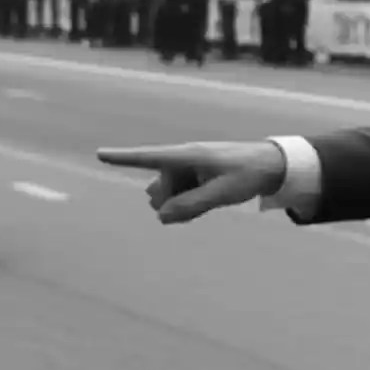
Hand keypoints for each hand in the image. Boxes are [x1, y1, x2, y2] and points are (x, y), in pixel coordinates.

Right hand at [97, 142, 287, 223]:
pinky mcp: (192, 178)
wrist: (271, 165)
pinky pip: (177, 198)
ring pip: (167, 198)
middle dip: (171, 203)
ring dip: (181, 204)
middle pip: (158, 190)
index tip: (99, 153)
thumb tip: (160, 216)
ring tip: (211, 194)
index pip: (149, 157)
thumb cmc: (248, 173)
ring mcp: (186, 170)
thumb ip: (192, 205)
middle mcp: (182, 160)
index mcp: (187, 155)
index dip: (123, 157)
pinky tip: (206, 201)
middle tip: (206, 196)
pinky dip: (186, 204)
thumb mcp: (222, 193)